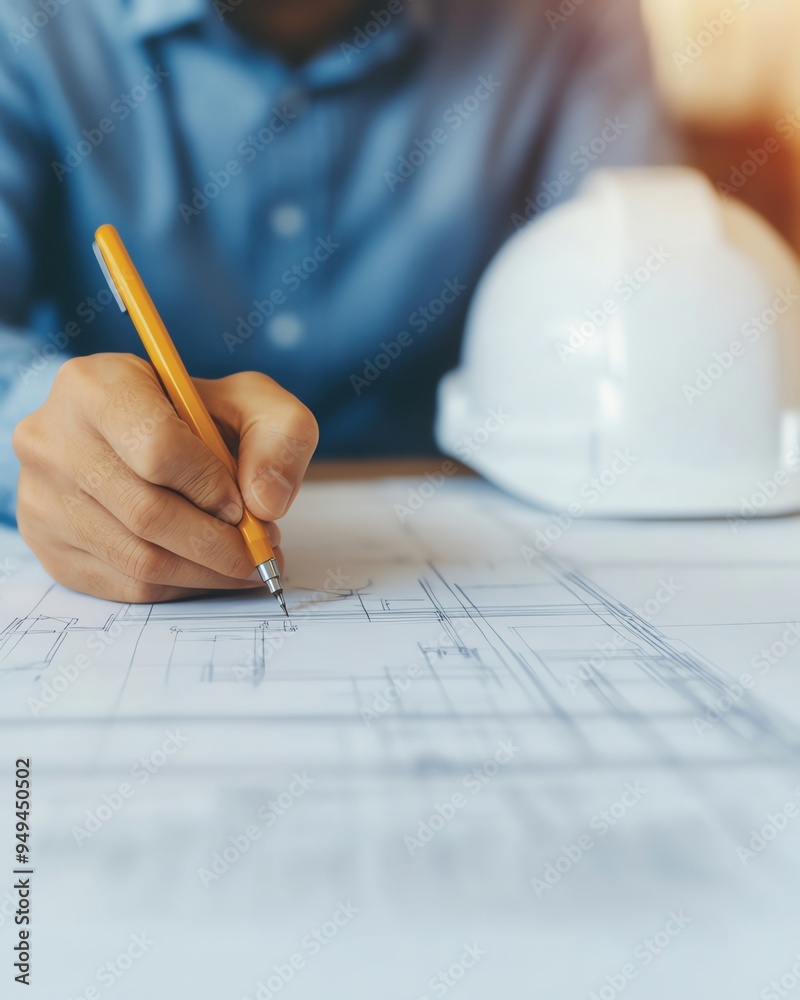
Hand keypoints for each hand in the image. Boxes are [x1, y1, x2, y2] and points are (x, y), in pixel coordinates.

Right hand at [12, 353, 318, 601]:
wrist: (142, 436)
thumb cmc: (198, 416)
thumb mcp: (253, 402)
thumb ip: (281, 436)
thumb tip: (266, 503)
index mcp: (95, 385)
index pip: (156, 448)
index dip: (211, 486)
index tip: (243, 504)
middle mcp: (52, 439)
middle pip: (147, 514)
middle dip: (219, 544)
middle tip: (261, 552)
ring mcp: (42, 496)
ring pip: (138, 558)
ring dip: (206, 572)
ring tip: (244, 562)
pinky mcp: (48, 544)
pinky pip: (124, 585)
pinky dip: (180, 586)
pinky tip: (208, 571)